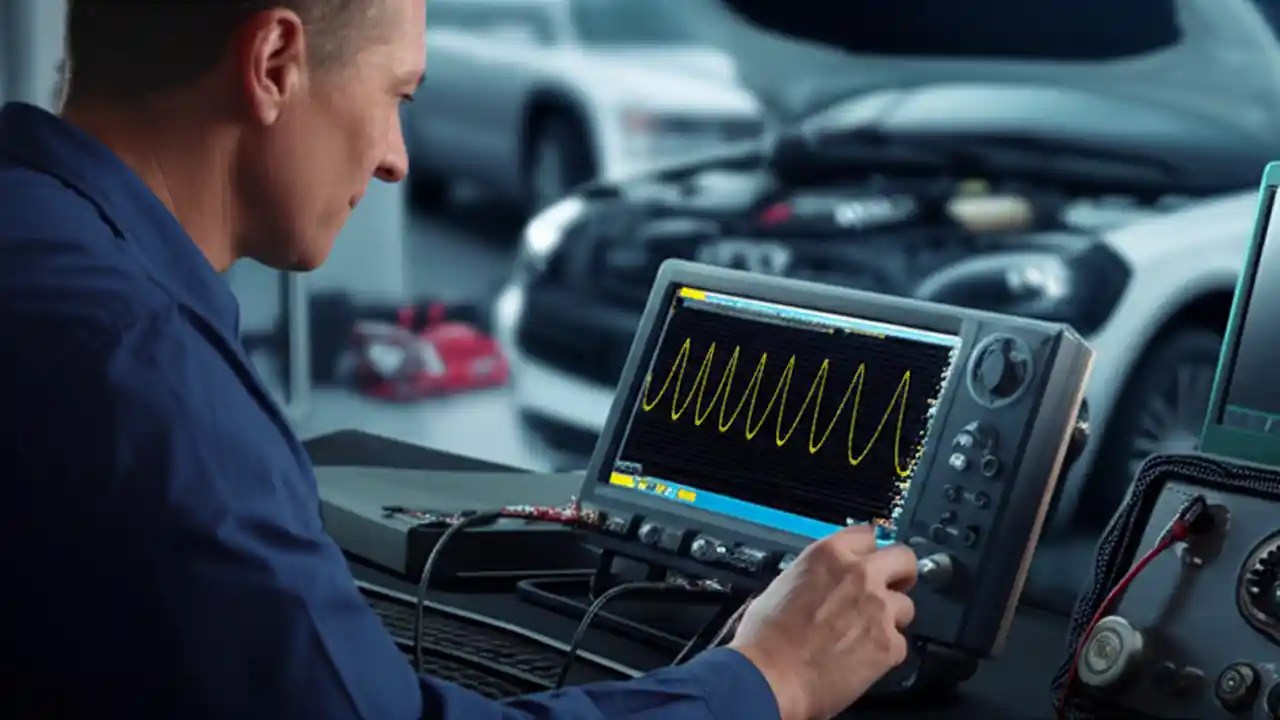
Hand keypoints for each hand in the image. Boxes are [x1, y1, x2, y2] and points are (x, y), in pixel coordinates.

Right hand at [728, 525, 917, 719]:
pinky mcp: (889, 645)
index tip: (868, 562)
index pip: (867, 535)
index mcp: (829, 554)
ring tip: (865, 636)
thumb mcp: (784, 585)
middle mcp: (860, 574)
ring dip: (891, 618)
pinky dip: (884, 652)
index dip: (869, 552)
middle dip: (899, 574)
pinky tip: (860, 660)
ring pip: (906, 606)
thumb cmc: (765, 638)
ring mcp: (879, 609)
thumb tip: (826, 584)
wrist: (770, 677)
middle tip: (889, 589)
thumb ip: (816, 576)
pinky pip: (899, 643)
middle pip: (903, 558)